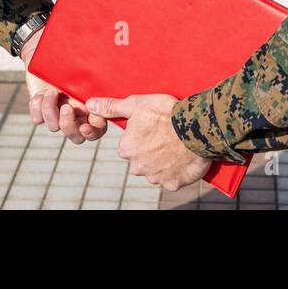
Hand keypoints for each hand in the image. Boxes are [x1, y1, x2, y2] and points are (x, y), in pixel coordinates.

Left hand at [20, 29, 107, 143]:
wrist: (47, 50)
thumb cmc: (72, 57)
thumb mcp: (86, 68)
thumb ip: (98, 78)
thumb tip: (114, 73)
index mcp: (91, 107)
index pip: (97, 130)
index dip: (92, 133)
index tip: (85, 126)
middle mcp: (76, 114)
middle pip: (76, 138)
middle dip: (69, 126)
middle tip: (66, 108)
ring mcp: (57, 114)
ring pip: (55, 128)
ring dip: (51, 110)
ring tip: (51, 92)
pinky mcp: (40, 111)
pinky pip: (38, 119)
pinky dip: (37, 107)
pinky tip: (40, 94)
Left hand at [87, 93, 208, 190]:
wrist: (198, 128)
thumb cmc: (167, 114)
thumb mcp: (137, 104)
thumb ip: (112, 107)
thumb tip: (90, 104)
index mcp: (127, 148)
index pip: (128, 144)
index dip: (141, 135)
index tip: (153, 127)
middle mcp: (137, 167)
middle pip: (141, 159)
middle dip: (150, 150)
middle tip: (165, 136)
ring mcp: (155, 177)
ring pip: (156, 170)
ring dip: (163, 161)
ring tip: (176, 145)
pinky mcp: (173, 184)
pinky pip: (172, 178)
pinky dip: (176, 170)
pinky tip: (182, 157)